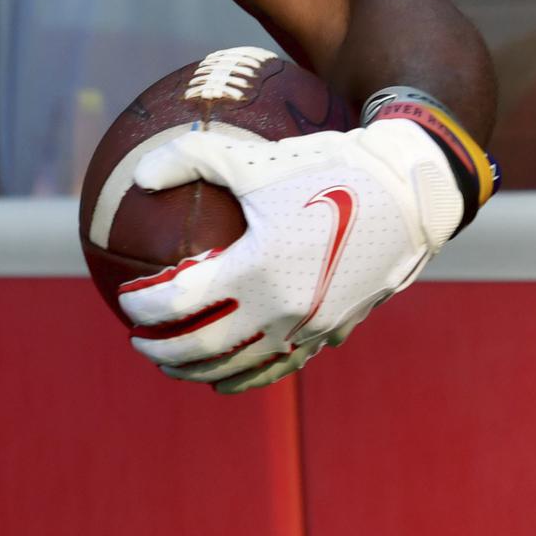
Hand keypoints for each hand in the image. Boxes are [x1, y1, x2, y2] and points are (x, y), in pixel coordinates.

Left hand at [113, 118, 470, 393]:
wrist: (410, 195)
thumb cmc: (330, 167)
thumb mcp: (255, 158)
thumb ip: (191, 158)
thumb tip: (138, 176)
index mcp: (258, 268)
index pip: (180, 302)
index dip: (143, 305)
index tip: (125, 297)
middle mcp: (283, 308)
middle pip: (202, 346)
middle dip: (161, 348)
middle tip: (137, 339)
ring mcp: (309, 327)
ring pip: (240, 367)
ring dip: (198, 369)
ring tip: (171, 363)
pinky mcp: (332, 332)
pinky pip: (280, 367)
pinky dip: (246, 377)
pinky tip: (226, 378)